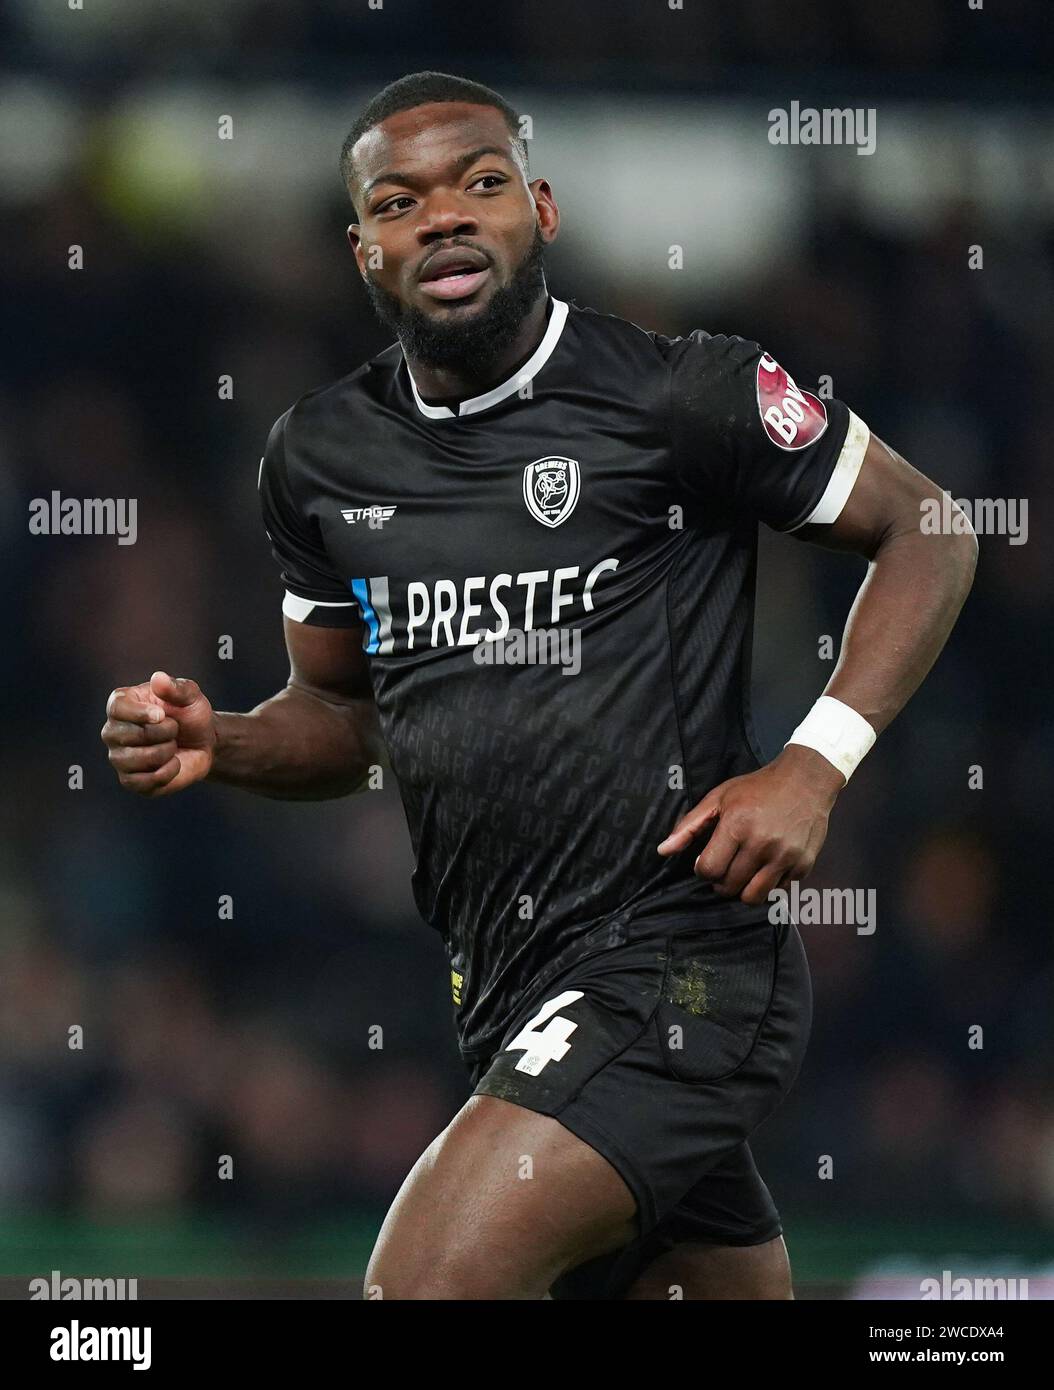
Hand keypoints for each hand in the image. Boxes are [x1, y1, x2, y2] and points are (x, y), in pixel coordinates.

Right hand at [101, 671, 215, 796]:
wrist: (204, 743)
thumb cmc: (191, 714)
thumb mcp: (190, 696)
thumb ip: (176, 688)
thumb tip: (158, 678)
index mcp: (121, 704)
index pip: (117, 709)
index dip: (141, 713)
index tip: (162, 714)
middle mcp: (113, 731)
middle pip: (131, 735)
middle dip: (165, 732)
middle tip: (174, 729)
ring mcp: (119, 758)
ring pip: (139, 759)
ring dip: (167, 752)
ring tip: (172, 745)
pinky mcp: (130, 781)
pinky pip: (146, 781)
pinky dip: (168, 772)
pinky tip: (173, 763)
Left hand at [656, 744, 844, 905]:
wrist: (806, 780)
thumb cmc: (758, 788)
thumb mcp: (719, 798)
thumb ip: (689, 826)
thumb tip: (663, 851)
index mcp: (737, 826)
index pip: (709, 870)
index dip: (704, 869)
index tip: (709, 860)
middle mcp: (762, 844)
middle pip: (729, 887)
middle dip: (721, 881)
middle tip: (726, 866)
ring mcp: (785, 856)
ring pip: (753, 897)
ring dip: (743, 889)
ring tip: (743, 872)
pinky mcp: (804, 865)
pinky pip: (778, 891)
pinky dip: (768, 884)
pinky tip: (767, 865)